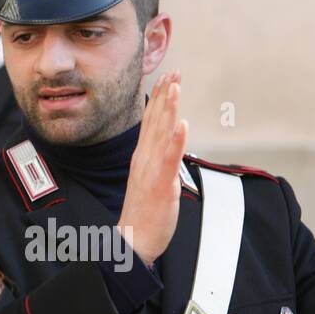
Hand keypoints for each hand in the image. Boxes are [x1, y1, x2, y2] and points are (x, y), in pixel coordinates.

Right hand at [118, 70, 188, 265]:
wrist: (132, 242)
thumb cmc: (143, 216)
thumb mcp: (150, 181)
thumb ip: (157, 162)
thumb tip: (165, 147)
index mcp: (143, 158)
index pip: (151, 122)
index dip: (159, 98)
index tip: (166, 77)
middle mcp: (145, 160)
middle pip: (156, 121)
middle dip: (165, 95)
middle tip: (173, 71)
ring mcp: (152, 171)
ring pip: (161, 134)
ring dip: (169, 108)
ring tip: (175, 86)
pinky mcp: (160, 185)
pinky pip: (169, 160)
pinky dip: (176, 141)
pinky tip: (182, 124)